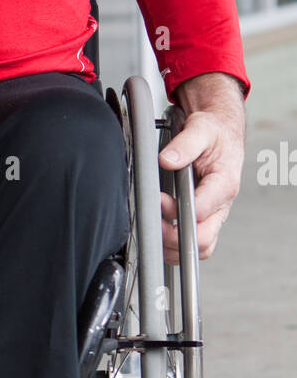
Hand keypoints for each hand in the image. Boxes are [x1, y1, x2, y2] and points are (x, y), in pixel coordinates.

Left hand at [158, 72, 246, 265]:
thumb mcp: (201, 129)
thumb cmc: (215, 133)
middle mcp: (221, 204)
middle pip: (204, 240)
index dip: (177, 210)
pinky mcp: (205, 219)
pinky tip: (159, 235)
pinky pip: (194, 244)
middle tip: (153, 223)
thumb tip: (167, 159)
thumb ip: (185, 144)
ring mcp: (214, 215)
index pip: (202, 210)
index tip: (158, 200)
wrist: (221, 133)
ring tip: (153, 231)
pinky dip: (175, 246)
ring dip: (174, 247)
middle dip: (174, 237)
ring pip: (200, 248)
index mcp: (224, 184)